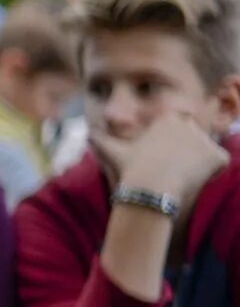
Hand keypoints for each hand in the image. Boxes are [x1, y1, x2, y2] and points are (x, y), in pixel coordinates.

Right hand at [92, 113, 228, 214]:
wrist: (149, 188)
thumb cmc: (130, 169)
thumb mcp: (112, 151)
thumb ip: (99, 139)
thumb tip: (86, 134)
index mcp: (167, 119)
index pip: (177, 128)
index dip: (170, 145)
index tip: (161, 159)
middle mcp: (188, 124)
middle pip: (193, 138)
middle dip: (186, 152)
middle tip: (171, 170)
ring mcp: (204, 139)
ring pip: (205, 152)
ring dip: (197, 163)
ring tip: (180, 177)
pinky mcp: (217, 155)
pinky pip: (220, 163)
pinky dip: (211, 173)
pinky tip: (195, 180)